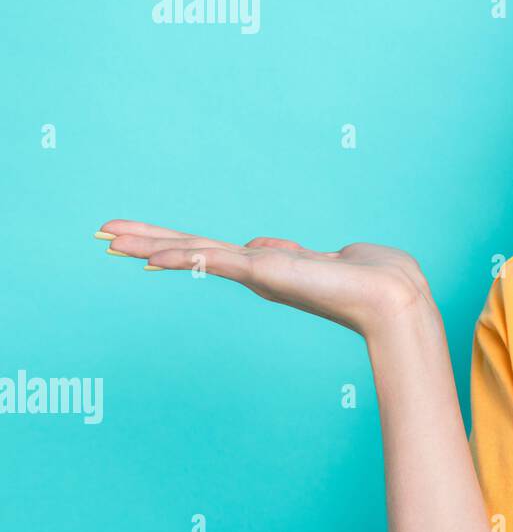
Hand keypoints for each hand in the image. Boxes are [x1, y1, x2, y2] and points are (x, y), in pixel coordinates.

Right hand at [96, 219, 435, 336]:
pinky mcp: (268, 273)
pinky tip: (153, 257)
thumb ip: (287, 254)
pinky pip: (217, 261)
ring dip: (151, 246)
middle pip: (191, 250)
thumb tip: (261, 245)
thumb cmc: (370, 278)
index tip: (136, 242)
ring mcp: (259, 273)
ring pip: (194, 253)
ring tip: (110, 239)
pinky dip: (185, 258)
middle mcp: (256, 272)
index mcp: (267, 267)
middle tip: (102, 235)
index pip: (209, 250)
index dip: (171, 244)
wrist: (392, 297)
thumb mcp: (324, 258)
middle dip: (147, 242)